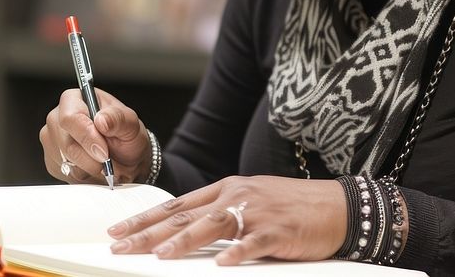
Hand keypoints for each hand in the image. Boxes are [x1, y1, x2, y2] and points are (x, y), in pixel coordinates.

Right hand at [40, 88, 150, 184]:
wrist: (126, 158)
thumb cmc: (126, 136)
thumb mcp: (131, 124)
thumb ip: (118, 119)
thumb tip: (101, 120)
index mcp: (75, 99)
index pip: (70, 117)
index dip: (86, 137)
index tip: (104, 151)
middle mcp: (58, 117)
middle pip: (65, 144)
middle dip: (91, 158)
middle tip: (109, 160)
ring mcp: (52, 140)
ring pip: (66, 162)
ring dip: (90, 168)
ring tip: (105, 162)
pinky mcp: (52, 160)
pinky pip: (66, 174)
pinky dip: (84, 175)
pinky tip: (94, 166)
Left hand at [106, 175, 346, 265]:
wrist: (336, 205)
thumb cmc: (291, 207)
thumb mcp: (251, 202)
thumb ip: (221, 213)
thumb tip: (187, 230)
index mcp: (227, 189)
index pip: (177, 205)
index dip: (146, 218)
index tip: (117, 230)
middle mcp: (237, 196)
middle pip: (185, 216)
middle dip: (148, 233)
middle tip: (119, 246)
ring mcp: (257, 212)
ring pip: (213, 225)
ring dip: (184, 242)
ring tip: (159, 256)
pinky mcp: (278, 230)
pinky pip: (255, 243)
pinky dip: (238, 253)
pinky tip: (223, 264)